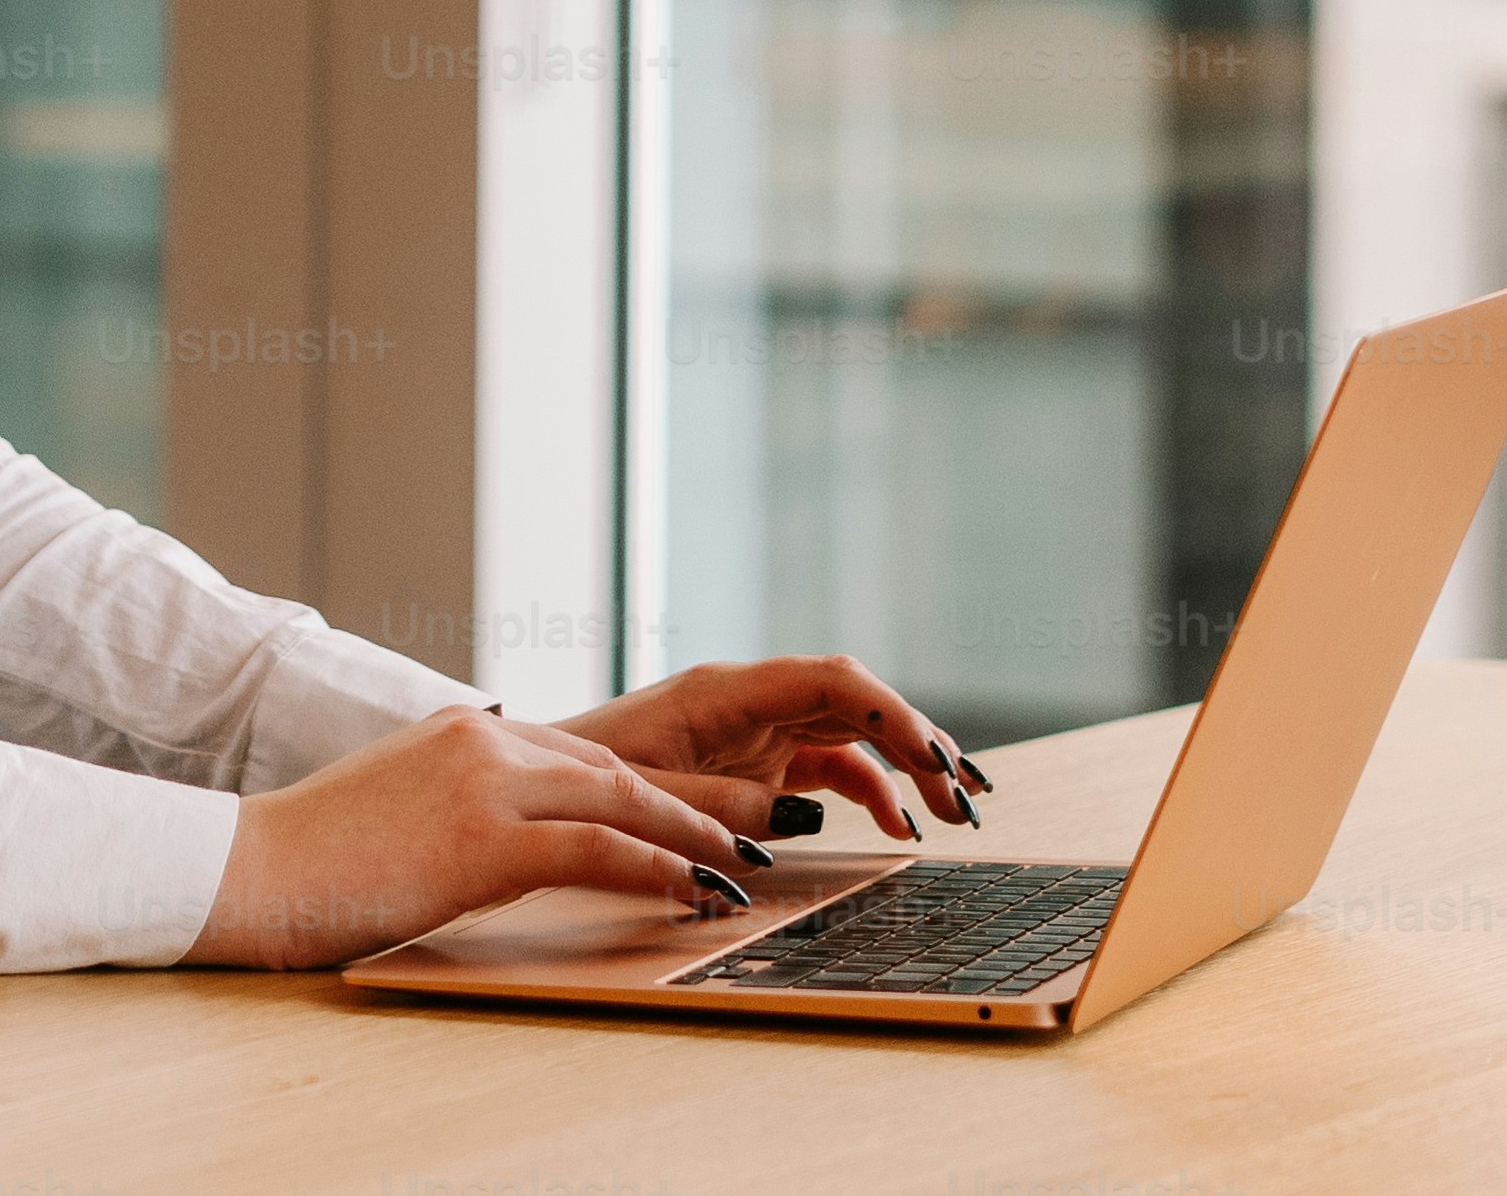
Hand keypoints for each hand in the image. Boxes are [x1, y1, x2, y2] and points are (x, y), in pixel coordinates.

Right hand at [186, 703, 762, 967]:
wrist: (248, 868)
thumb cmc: (311, 856)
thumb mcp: (396, 805)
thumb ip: (456, 801)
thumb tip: (501, 831)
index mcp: (465, 732)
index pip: (582, 756)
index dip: (650, 788)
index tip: (698, 814)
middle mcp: (484, 740)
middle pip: (618, 769)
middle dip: (694, 803)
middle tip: (754, 831)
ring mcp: (484, 785)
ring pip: (621, 800)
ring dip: (695, 835)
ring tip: (746, 866)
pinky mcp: (481, 840)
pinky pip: (593, 851)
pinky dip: (656, 867)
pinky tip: (694, 890)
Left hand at [559, 652, 981, 841]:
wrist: (539, 784)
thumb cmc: (580, 782)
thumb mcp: (646, 798)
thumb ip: (722, 805)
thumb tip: (800, 813)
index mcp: (724, 691)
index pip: (829, 681)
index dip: (889, 714)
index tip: (934, 758)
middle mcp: (750, 699)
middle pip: (854, 704)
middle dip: (918, 741)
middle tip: (966, 792)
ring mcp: (756, 728)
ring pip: (852, 734)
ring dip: (906, 768)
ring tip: (954, 812)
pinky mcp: (755, 760)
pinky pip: (828, 765)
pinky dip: (868, 790)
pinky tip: (897, 825)